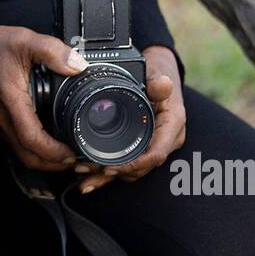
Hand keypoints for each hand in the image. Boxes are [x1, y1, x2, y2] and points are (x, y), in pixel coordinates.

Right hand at [0, 24, 89, 170]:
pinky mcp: (0, 121)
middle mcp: (3, 117)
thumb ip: (53, 51)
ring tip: (66, 155)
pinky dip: (35, 150)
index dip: (53, 152)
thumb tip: (78, 66)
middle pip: (27, 156)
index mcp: (12, 100)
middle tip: (75, 161)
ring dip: (44, 159)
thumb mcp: (25, 40)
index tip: (71, 154)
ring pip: (22, 153)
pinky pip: (17, 144)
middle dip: (52, 164)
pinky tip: (49, 142)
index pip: (31, 138)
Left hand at [72, 44, 185, 193]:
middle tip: (86, 168)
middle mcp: (165, 141)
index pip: (155, 155)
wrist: (158, 74)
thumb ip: (158, 83)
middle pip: (140, 167)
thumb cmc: (158, 75)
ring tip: (82, 173)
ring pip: (131, 170)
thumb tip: (163, 84)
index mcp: (172, 127)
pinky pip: (125, 165)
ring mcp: (153, 146)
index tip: (110, 167)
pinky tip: (87, 181)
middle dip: (114, 172)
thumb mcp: (158, 76)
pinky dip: (106, 174)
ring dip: (106, 175)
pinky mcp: (140, 147)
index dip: (133, 165)